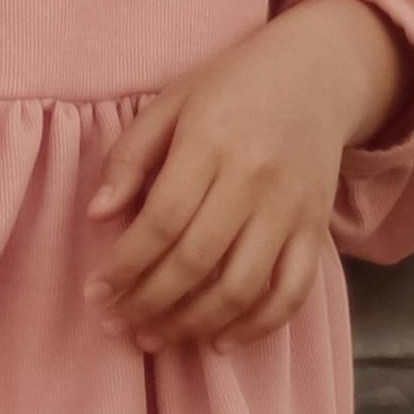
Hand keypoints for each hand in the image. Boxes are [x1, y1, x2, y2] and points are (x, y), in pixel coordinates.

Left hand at [83, 0, 409, 350]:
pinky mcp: (317, 230)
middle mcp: (254, 179)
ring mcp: (290, 209)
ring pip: (241, 288)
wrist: (318, 72)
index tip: (95, 291)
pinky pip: (291, 294)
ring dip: (192, 324)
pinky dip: (257, 328)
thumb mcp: (172, 101)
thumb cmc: (232, 85)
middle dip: (148, 303)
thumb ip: (131, 156)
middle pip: (196, 261)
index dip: (124, 265)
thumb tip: (97, 214)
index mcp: (210, 141)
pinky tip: (219, 341)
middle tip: (117, 324)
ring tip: (155, 338)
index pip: (161, 219)